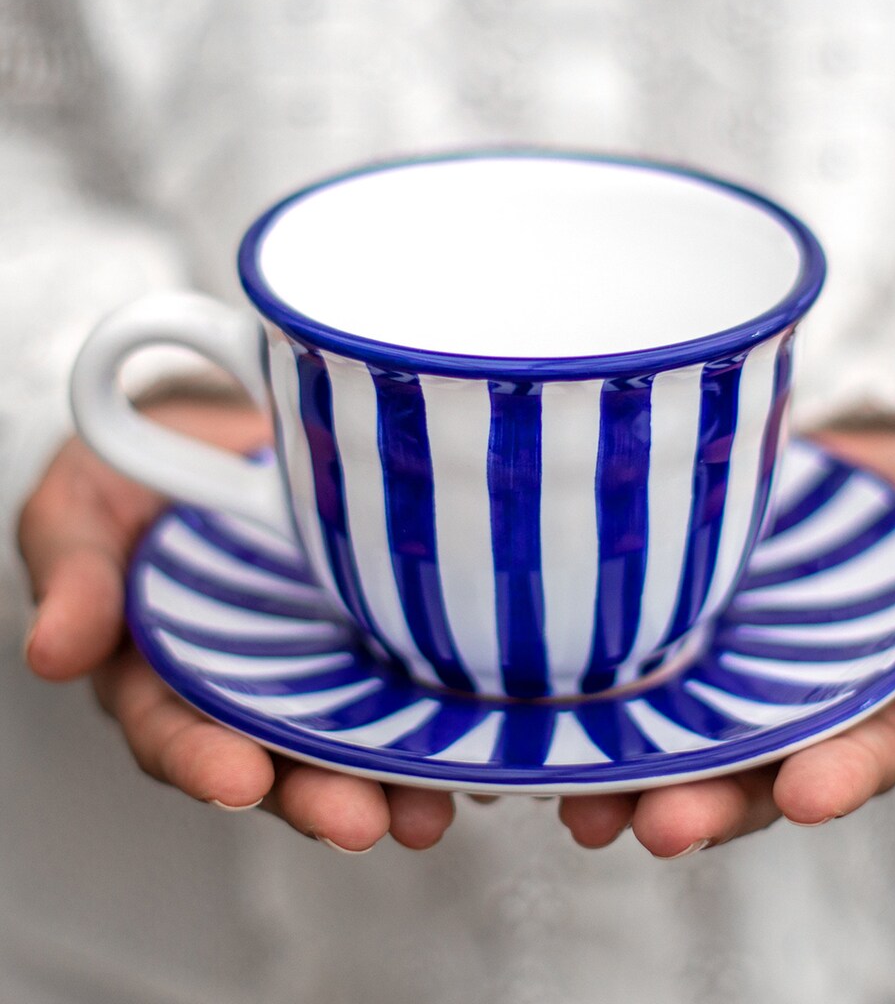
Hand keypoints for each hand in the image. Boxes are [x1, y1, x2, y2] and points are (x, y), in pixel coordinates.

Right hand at [19, 395, 453, 852]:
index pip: (174, 729)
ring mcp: (320, 661)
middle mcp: (246, 682)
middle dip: (317, 796)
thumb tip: (53, 651)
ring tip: (429, 807)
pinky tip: (480, 740)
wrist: (232, 434)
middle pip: (277, 756)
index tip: (238, 780)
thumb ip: (77, 576)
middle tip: (361, 822)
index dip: (202, 760)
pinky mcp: (379, 632)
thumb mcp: (88, 510)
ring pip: (354, 736)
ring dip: (392, 780)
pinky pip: (412, 682)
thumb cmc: (147, 476)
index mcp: (164, 670)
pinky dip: (445, 719)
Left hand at [559, 428, 894, 856]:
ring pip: (676, 738)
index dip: (835, 778)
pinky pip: (634, 668)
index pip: (858, 753)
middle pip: (749, 770)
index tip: (804, 795)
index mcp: (878, 702)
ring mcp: (728, 666)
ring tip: (582, 807)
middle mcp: (792, 703)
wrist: (874, 466)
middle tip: (660, 826)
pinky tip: (545, 726)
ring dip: (631, 779)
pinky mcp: (679, 618)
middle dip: (706, 803)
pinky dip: (592, 705)